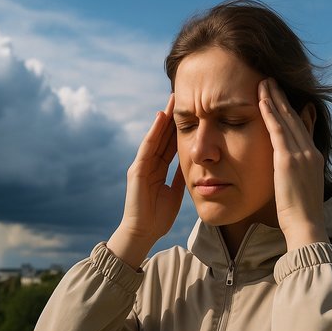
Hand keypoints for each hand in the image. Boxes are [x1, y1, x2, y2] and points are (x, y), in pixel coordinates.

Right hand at [108, 94, 184, 267]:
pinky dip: (154, 132)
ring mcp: (141, 165)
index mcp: (158, 169)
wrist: (143, 233)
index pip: (170, 144)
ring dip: (163, 119)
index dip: (179, 128)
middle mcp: (149, 164)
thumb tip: (194, 164)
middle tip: (181, 97)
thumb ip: (181, 177)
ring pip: (155, 137)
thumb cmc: (158, 217)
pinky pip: (147, 148)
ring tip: (171, 101)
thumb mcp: (176, 192)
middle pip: (162, 136)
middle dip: (171, 117)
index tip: (191, 112)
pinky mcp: (137, 170)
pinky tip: (160, 118)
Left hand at [258, 79, 328, 250]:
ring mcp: (301, 154)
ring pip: (286, 119)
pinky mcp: (288, 160)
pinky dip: (270, 113)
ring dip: (274, 98)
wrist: (306, 226)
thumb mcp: (302, 188)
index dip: (293, 109)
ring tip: (264, 81)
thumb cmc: (301, 215)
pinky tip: (261, 99)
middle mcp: (311, 152)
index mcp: (314, 158)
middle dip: (282, 98)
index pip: (302, 127)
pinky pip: (277, 130)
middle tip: (271, 80)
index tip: (284, 96)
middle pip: (295, 118)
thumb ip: (298, 172)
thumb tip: (291, 167)